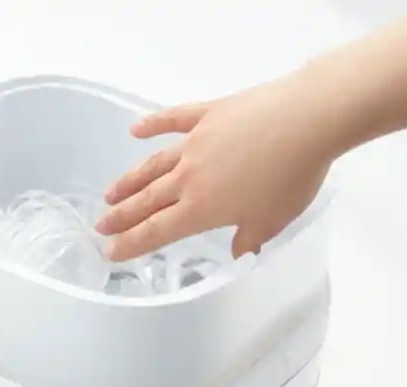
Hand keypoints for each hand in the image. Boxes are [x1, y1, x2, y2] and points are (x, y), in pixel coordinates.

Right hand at [96, 75, 339, 260]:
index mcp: (201, 208)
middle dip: (121, 216)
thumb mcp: (274, 219)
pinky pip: (173, 120)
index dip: (131, 244)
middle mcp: (188, 177)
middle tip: (100, 225)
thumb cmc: (292, 176)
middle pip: (147, 201)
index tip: (110, 252)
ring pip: (153, 166)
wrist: (306, 120)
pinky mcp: (207, 114)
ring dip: (130, 180)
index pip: (157, 232)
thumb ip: (250, 238)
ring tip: (110, 192)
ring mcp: (194, 143)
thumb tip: (237, 252)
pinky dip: (153, 124)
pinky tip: (135, 129)